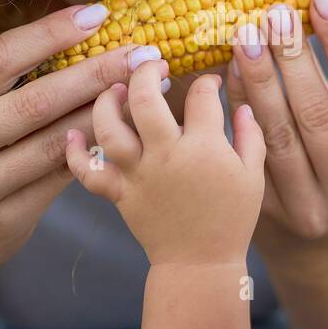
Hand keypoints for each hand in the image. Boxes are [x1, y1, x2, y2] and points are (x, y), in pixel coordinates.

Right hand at [0, 4, 168, 311]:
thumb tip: (71, 33)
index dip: (48, 34)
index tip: (98, 15)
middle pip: (33, 102)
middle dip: (95, 73)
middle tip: (142, 52)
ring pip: (53, 142)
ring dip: (106, 112)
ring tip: (144, 89)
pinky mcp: (4, 220)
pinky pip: (59, 176)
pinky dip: (94, 149)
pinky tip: (125, 130)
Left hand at [64, 63, 265, 265]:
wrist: (200, 264)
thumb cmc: (231, 219)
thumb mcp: (253, 176)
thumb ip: (251, 136)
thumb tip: (243, 106)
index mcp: (205, 148)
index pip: (202, 97)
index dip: (206, 83)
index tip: (208, 85)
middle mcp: (166, 155)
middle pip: (145, 99)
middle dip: (145, 71)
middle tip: (151, 64)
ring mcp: (138, 175)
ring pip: (109, 129)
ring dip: (106, 102)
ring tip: (115, 89)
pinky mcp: (119, 194)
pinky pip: (87, 173)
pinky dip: (75, 154)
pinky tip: (73, 134)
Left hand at [223, 0, 327, 241]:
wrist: (314, 237)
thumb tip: (316, 3)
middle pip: (319, 112)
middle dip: (294, 56)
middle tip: (274, 11)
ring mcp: (308, 207)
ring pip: (278, 132)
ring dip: (260, 77)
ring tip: (245, 33)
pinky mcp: (267, 213)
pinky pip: (247, 149)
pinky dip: (237, 106)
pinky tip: (228, 71)